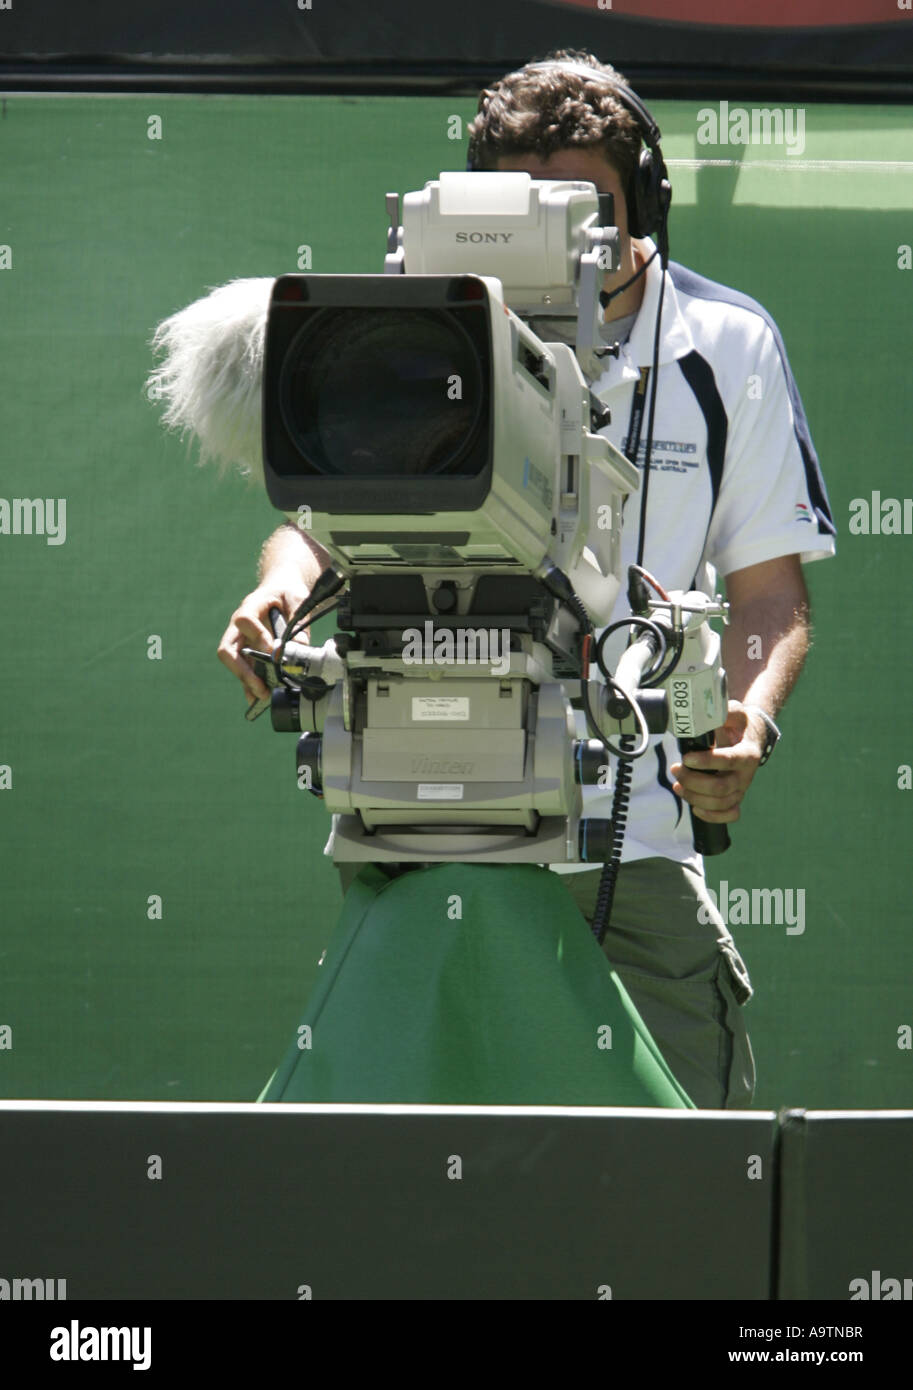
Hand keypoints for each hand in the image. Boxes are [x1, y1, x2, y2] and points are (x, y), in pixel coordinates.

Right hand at [217, 582, 308, 704]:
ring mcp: (241, 641)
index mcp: (250, 607)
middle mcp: (239, 627)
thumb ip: (299, 620)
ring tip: (262, 696)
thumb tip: (299, 649)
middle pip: (228, 649)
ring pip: (234, 664)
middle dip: (241, 669)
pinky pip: (244, 670)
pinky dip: (249, 685)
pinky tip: (258, 700)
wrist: (281, 590)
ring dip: (246, 681)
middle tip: (259, 685)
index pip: (245, 621)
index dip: (257, 637)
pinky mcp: (247, 653)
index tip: (272, 651)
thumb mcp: (298, 599)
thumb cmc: (287, 593)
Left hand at [669, 700, 768, 823]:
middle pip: (721, 788)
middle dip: (693, 781)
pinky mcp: (736, 797)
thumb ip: (724, 710)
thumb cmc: (739, 725)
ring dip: (695, 797)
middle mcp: (746, 775)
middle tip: (676, 769)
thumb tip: (708, 711)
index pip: (728, 761)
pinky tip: (695, 806)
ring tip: (678, 785)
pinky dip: (711, 816)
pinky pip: (729, 815)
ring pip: (720, 803)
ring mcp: (741, 788)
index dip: (706, 762)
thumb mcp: (735, 713)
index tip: (686, 758)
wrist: (751, 737)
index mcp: (747, 753)